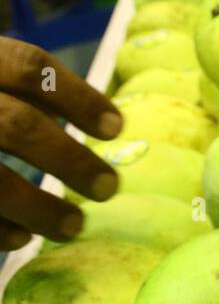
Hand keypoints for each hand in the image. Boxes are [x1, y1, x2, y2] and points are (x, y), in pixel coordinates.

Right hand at [0, 38, 121, 249]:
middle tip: (109, 188)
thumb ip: (16, 88)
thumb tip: (98, 123)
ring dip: (38, 206)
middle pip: (15, 126)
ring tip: (73, 225)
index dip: (78, 96)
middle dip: (69, 160)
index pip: (27, 65)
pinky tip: (20, 238)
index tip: (116, 128)